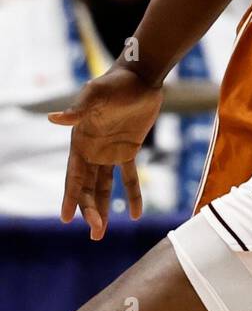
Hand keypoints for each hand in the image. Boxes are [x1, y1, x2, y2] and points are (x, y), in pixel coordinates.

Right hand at [48, 66, 163, 239]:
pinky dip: (132, 195)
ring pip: (103, 186)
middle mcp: (92, 150)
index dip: (71, 197)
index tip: (67, 218)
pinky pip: (129, 177)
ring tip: (101, 233)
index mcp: (80, 141)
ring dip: (103, 208)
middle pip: (87, 186)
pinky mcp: (129, 150)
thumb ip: (78, 109)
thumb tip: (52, 118)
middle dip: (89, 210)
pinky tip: (135, 214)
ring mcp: (110, 152)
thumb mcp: (96, 95)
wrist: (141, 76)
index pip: (74, 176)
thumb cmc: (115, 83)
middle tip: (95, 232)